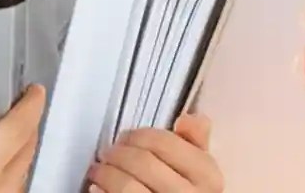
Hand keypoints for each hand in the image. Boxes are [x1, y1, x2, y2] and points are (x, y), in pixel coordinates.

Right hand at [0, 77, 45, 192]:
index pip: (20, 129)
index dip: (31, 106)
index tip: (35, 91)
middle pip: (28, 147)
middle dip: (27, 123)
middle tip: (17, 106)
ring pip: (24, 169)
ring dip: (20, 147)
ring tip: (5, 132)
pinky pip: (14, 186)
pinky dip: (11, 168)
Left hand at [87, 113, 224, 191]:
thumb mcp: (201, 172)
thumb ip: (196, 144)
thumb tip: (190, 118)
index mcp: (206, 176)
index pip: (165, 142)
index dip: (139, 135)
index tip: (127, 137)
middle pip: (142, 161)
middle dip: (118, 153)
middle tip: (108, 153)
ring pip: (126, 185)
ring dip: (105, 173)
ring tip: (99, 170)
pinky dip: (102, 192)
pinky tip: (98, 189)